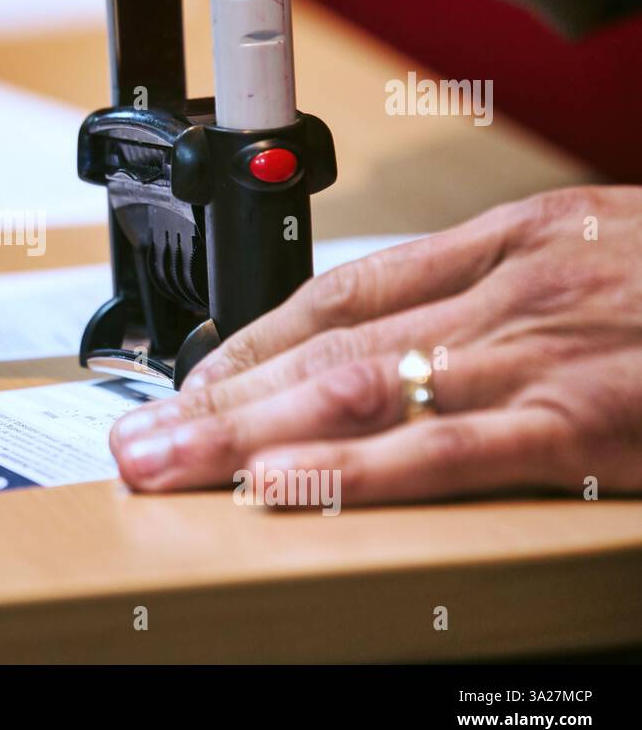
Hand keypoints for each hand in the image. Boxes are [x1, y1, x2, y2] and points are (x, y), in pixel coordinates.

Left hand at [109, 186, 641, 504]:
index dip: (252, 337)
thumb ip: (506, 291)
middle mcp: (511, 284)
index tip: (188, 380)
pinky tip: (284, 489)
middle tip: (135, 439)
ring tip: (166, 466)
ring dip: (250, 432)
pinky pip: (457, 447)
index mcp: (513, 240)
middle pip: (328, 342)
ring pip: (364, 387)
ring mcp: (548, 347)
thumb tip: (415, 346)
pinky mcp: (596, 415)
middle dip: (218, 395)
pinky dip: (363, 470)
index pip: (343, 288)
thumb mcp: (603, 253)